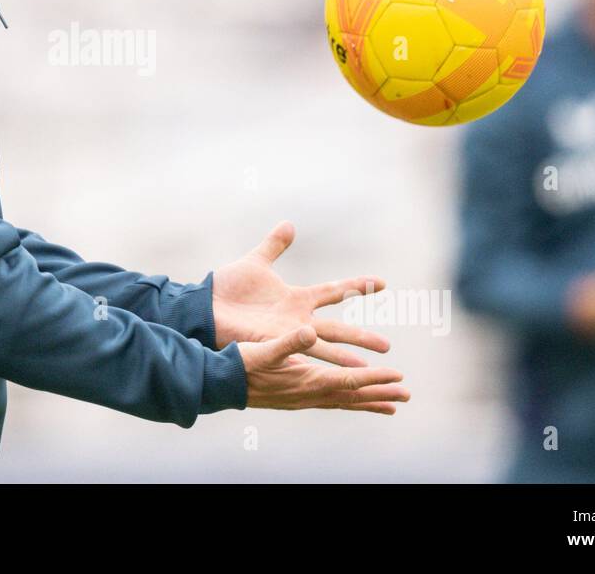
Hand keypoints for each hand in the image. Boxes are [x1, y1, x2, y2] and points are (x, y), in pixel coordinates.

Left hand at [212, 220, 390, 365]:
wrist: (205, 305)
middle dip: (362, 336)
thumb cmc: (228, 287)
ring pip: (325, 346)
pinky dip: (318, 358)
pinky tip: (336, 369)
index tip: (383, 283)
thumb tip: (289, 224)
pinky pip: (300, 352)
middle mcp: (297, 319)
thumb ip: (275, 245)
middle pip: (338, 327)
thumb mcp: (257, 261)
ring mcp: (287, 333)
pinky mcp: (274, 343)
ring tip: (369, 367)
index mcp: (296, 299)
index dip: (358, 285)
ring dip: (347, 356)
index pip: (335, 290)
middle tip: (388, 346)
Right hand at [238, 326, 408, 414]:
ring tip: (390, 406)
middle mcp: (309, 394)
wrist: (220, 385)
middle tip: (407, 394)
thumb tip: (310, 331)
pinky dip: (348, 401)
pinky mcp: (297, 399)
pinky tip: (351, 400)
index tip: (398, 375)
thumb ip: (288, 342)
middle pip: (353, 395)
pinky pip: (331, 402)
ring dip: (368, 401)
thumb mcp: (264, 349)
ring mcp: (303, 400)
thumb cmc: (240, 364)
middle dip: (381, 394)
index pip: (349, 381)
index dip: (375, 378)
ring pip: (344, 402)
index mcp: (306, 381)